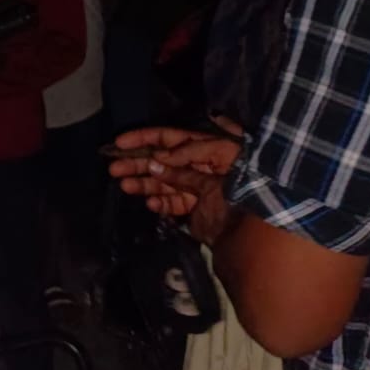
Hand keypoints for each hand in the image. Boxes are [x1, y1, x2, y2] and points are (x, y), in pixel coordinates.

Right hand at [109, 119, 243, 244]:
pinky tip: (151, 204)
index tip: (120, 142)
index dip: (144, 138)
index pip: (169, 138)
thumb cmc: (243, 190)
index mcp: (204, 149)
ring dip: (143, 184)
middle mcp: (196, 165)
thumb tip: (157, 160)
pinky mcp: (192, 208)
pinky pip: (172, 203)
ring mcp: (193, 187)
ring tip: (124, 186)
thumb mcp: (218, 167)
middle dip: (136, 164)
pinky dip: (161, 203)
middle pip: (160, 161)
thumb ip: (186, 162)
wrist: (255, 231)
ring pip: (162, 182)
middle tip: (114, 169)